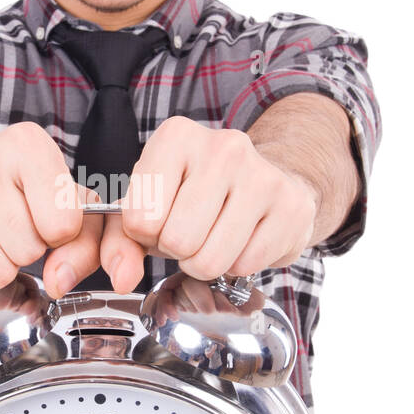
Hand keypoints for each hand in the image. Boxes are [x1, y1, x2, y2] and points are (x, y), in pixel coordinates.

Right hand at [0, 122, 108, 296]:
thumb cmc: (13, 188)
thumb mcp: (65, 199)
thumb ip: (89, 239)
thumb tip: (61, 280)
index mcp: (26, 143)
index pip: (63, 224)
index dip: (58, 233)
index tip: (43, 215)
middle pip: (27, 250)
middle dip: (26, 249)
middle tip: (10, 225)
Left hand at [102, 117, 319, 282]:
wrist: (264, 181)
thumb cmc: (195, 193)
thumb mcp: (147, 202)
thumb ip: (120, 239)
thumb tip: (121, 277)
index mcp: (177, 136)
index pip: (140, 217)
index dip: (146, 234)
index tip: (160, 219)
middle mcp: (223, 148)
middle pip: (178, 240)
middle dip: (178, 250)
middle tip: (190, 232)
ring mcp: (262, 176)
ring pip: (211, 259)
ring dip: (205, 262)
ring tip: (214, 238)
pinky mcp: (292, 207)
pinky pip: (246, 265)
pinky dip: (238, 265)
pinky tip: (243, 239)